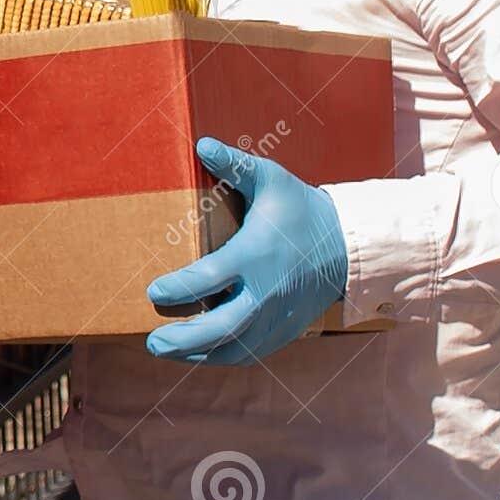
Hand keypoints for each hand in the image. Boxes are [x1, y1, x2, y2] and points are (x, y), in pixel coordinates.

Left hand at [145, 137, 349, 365]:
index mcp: (256, 255)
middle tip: (153, 342)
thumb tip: (201, 144)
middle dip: (183, 339)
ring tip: (168, 350)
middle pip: (221, 327)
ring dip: (198, 353)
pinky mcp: (284, 331)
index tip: (153, 292)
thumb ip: (235, 165)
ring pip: (233, 347)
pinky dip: (222, 355)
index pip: (208, 279)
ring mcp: (276, 316)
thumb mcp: (271, 180)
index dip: (177, 290)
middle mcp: (266, 292)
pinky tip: (199, 353)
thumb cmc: (300, 209)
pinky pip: (249, 352)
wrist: (346, 246)